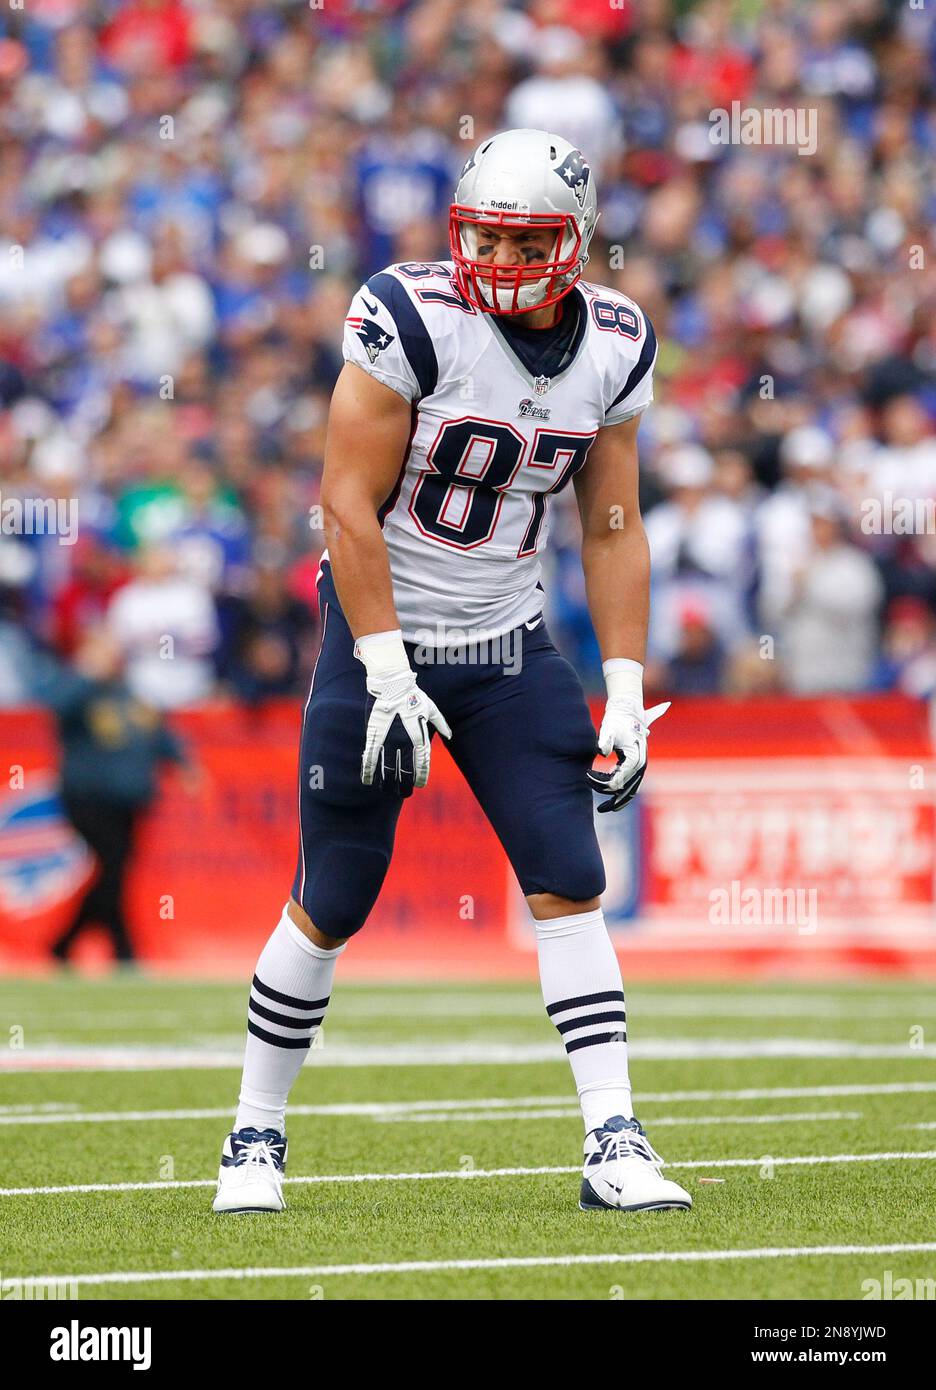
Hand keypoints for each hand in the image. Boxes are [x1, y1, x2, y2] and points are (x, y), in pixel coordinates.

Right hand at [361, 667, 451, 790]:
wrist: (393, 683)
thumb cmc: (414, 695)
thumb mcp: (432, 708)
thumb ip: (441, 723)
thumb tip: (449, 735)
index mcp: (421, 737)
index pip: (423, 765)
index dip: (421, 777)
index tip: (419, 785)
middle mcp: (406, 742)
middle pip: (405, 772)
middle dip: (404, 786)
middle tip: (404, 793)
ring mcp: (389, 740)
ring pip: (387, 769)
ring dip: (387, 783)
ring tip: (387, 790)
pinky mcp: (374, 735)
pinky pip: (370, 758)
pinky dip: (368, 771)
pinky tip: (368, 781)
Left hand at [587, 697, 669, 811]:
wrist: (628, 712)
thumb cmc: (617, 721)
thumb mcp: (609, 730)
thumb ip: (605, 741)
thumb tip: (601, 751)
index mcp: (634, 759)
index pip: (617, 780)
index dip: (600, 782)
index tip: (586, 776)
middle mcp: (640, 765)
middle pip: (628, 791)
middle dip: (613, 802)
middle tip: (600, 810)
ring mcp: (639, 766)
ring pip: (631, 790)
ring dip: (619, 800)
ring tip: (605, 809)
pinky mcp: (635, 765)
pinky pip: (630, 784)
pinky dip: (620, 791)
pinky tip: (608, 793)